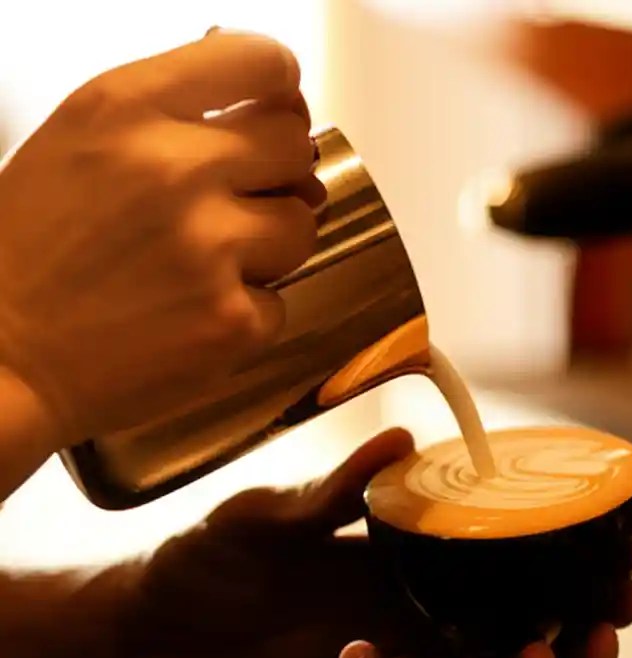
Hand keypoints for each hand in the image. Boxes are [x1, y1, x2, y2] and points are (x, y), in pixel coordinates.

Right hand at [0, 29, 322, 449]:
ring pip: (300, 223)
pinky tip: (187, 315)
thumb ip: (169, 115)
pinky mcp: (232, 319)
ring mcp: (208, 247)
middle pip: (294, 143)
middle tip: (230, 202)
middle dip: (274, 173)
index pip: (260, 61)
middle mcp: (172, 167)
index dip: (280, 90)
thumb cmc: (29, 253)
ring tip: (200, 264)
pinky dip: (244, 313)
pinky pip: (280, 300)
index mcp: (125, 108)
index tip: (274, 111)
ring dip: (266, 245)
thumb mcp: (78, 144)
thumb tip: (273, 105)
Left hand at [112, 429, 631, 657]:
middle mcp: (406, 629)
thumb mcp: (257, 522)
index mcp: (402, 574)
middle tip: (596, 636)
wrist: (127, 648)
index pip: (506, 581)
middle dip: (571, 651)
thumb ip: (329, 491)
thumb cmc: (192, 574)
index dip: (567, 585)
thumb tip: (404, 437)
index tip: (616, 582)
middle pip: (516, 650)